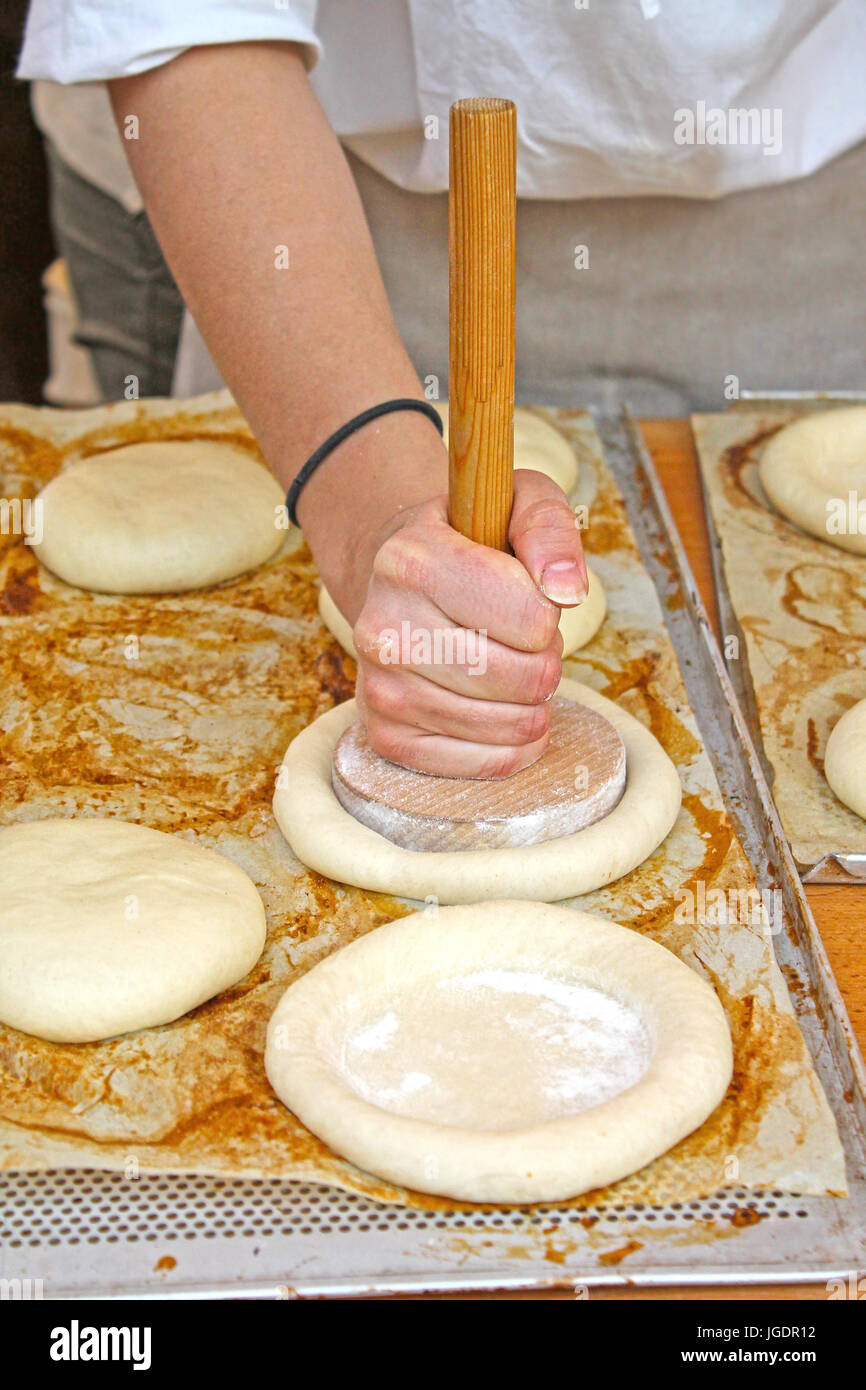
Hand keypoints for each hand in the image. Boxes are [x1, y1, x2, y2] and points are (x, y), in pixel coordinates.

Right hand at [354, 468, 586, 777]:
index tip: (525, 592)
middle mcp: (384, 628)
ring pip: (514, 724)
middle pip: (528, 678)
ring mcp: (380, 688)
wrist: (400, 579)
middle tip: (520, 635)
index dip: (549, 609)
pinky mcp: (387, 736)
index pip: (533, 618)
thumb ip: (550, 529)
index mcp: (410, 560)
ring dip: (531, 698)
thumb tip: (565, 591)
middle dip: (545, 657)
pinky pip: (489, 762)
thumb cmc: (472, 542)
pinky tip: (499, 706)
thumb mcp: (517, 503)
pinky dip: (514, 741)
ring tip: (505, 661)